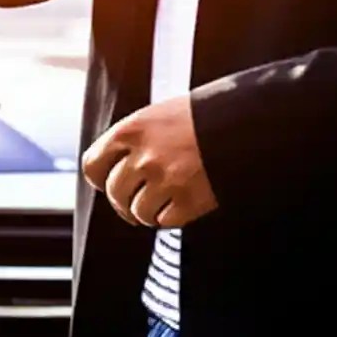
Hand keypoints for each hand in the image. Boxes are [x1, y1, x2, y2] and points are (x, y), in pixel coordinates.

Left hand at [81, 96, 218, 227]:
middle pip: (115, 193)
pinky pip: (165, 221)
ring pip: (138, 211)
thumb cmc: (201, 116)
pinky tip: (177, 206)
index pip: (93, 166)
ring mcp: (166, 180)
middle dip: (123, 200)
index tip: (108, 182)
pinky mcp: (190, 200)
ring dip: (146, 211)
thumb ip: (132, 140)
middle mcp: (143, 156)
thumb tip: (112, 167)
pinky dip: (169, 217)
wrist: (244, 121)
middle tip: (134, 202)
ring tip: (159, 203)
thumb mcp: (156, 116)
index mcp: (129, 131)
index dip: (100, 178)